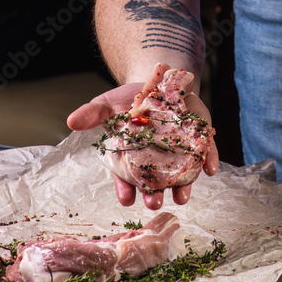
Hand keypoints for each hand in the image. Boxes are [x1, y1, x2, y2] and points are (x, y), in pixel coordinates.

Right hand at [67, 85, 218, 209]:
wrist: (161, 78)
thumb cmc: (131, 98)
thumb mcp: (109, 103)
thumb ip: (93, 114)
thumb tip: (70, 121)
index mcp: (133, 158)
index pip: (127, 180)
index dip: (126, 190)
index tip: (127, 200)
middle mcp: (157, 161)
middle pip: (155, 184)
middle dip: (154, 195)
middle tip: (154, 202)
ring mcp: (179, 152)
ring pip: (182, 176)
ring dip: (182, 188)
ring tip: (181, 197)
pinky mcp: (200, 140)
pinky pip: (206, 154)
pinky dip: (209, 162)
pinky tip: (210, 169)